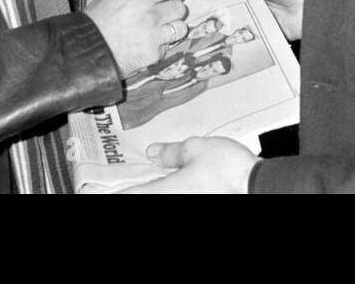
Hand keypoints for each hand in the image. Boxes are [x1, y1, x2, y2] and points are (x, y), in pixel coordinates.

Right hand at [85, 0, 188, 75]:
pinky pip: (168, 46)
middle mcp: (151, 16)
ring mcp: (154, 37)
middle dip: (174, 6)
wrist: (86, 51)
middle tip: (166, 9)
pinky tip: (150, 43)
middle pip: (180, 7)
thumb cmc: (94, 22)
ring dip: (173, 26)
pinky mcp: (154, 55)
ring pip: (180, 28)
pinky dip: (162, 44)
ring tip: (162, 28)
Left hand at [118, 137, 257, 192]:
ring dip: (151, 189)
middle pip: (143, 195)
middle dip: (132, 188)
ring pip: (159, 195)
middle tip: (119, 182)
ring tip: (146, 180)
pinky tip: (173, 183)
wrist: (257, 187)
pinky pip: (174, 196)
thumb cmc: (229, 170)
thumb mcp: (196, 149)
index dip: (109, 190)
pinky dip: (168, 190)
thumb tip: (155, 153)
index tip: (97, 186)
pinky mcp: (200, 203)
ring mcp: (186, 204)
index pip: (127, 195)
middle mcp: (170, 202)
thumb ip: (171, 153)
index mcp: (163, 192)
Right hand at [211, 0, 305, 39]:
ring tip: (205, 24)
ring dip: (222, 18)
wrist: (308, 8)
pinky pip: (243, 28)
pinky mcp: (261, 24)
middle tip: (197, 10)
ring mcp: (256, 7)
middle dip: (213, 2)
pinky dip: (234, 31)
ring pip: (232, 13)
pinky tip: (223, 34)